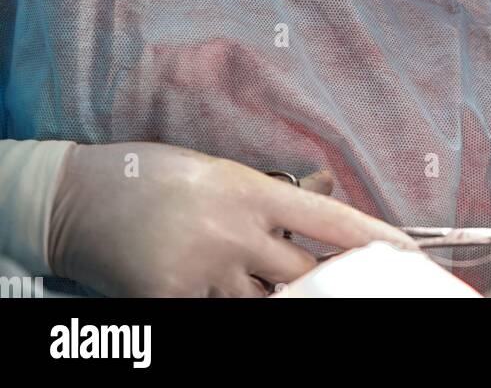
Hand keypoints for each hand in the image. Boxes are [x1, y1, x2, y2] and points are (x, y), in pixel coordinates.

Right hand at [47, 142, 416, 297]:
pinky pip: (214, 318)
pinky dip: (218, 307)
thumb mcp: (218, 171)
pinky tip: (208, 288)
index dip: (374, 239)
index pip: (329, 221)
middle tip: (343, 288)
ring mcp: (203, 269)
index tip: (408, 252)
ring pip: (263, 305)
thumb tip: (324, 196)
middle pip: (305, 275)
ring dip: (268, 299)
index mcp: (248, 190)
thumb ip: (270, 193)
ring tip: (256, 279)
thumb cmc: (152, 177)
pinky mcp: (171, 300)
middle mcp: (233, 231)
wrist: (81, 196)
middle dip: (323, 285)